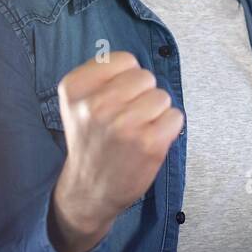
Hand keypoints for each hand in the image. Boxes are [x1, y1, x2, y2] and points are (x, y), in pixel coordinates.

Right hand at [50, 52, 183, 251]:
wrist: (88, 191)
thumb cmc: (91, 142)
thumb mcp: (79, 103)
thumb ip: (102, 76)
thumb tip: (136, 65)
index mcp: (75, 88)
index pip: (124, 60)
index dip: (126, 78)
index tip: (115, 99)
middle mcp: (96, 105)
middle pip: (145, 76)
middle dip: (142, 94)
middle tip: (127, 118)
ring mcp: (123, 125)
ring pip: (162, 96)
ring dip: (156, 112)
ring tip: (137, 130)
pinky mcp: (149, 144)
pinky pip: (176, 116)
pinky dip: (168, 128)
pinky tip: (149, 141)